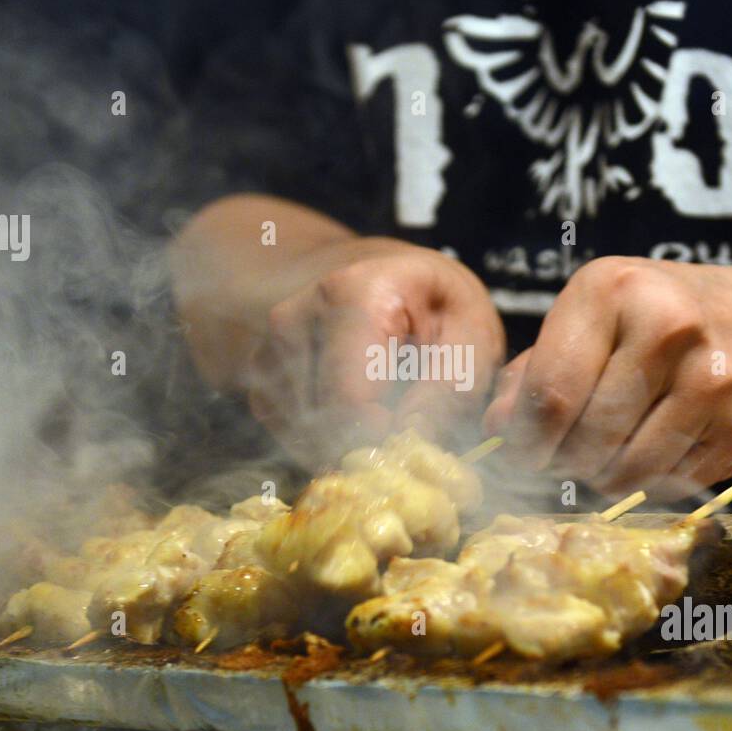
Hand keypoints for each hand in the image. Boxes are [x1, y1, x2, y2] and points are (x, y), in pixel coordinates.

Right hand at [248, 238, 504, 466]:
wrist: (391, 282)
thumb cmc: (439, 307)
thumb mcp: (472, 334)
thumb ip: (450, 389)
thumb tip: (412, 442)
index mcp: (352, 295)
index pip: (347, 399)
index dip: (381, 438)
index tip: (409, 439)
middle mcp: (293, 316)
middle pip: (316, 421)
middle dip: (362, 448)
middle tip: (401, 443)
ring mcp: (268, 345)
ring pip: (297, 433)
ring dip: (341, 448)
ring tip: (381, 422)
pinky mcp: (259, 373)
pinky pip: (284, 432)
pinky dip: (321, 444)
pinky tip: (353, 422)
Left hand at [482, 256, 731, 497]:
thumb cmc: (661, 322)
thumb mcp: (594, 319)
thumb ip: (537, 369)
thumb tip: (498, 427)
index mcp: (614, 289)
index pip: (552, 391)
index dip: (525, 438)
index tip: (518, 454)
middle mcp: (669, 325)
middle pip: (587, 436)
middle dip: (563, 460)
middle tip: (561, 458)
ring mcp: (713, 378)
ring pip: (627, 469)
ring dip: (603, 477)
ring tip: (604, 455)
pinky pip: (670, 483)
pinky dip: (649, 483)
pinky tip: (652, 453)